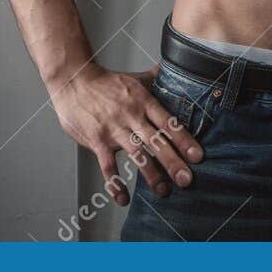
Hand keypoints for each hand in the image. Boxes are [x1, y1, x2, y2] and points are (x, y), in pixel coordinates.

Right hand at [48, 64, 203, 205]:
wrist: (74, 80)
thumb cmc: (106, 83)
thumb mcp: (135, 78)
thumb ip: (156, 80)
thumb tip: (177, 73)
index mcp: (143, 101)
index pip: (168, 122)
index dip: (184, 139)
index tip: (197, 156)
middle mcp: (131, 116)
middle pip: (156, 141)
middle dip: (172, 162)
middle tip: (186, 180)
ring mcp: (113, 129)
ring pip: (135, 154)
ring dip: (150, 175)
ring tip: (163, 191)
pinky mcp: (97, 140)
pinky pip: (107, 165)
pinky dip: (115, 183)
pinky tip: (123, 198)